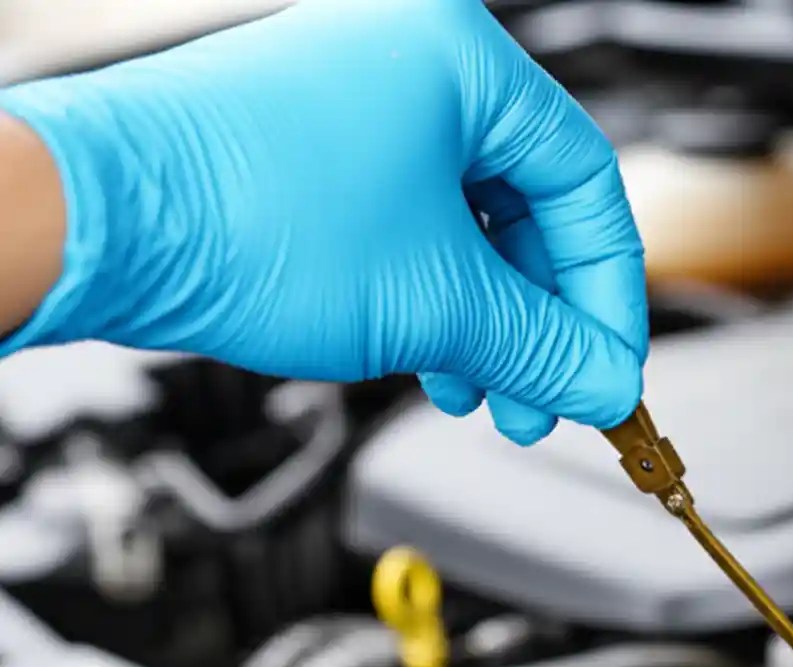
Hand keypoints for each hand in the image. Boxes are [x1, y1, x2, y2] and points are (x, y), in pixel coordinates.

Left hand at [0, 0, 646, 444]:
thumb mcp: (434, 298)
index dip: (608, 292)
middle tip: (553, 391)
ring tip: (489, 391)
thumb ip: (541, 344)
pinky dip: (434, 294)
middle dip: (541, 316)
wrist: (91, 225)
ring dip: (488, 318)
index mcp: (462, 56)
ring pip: (467, 222)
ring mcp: (360, 101)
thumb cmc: (238, 216)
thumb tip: (601, 379)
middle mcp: (413, 61)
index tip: (610, 366)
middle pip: (527, 205)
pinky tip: (436, 355)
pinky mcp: (317, 147)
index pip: (585, 182)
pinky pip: (410, 222)